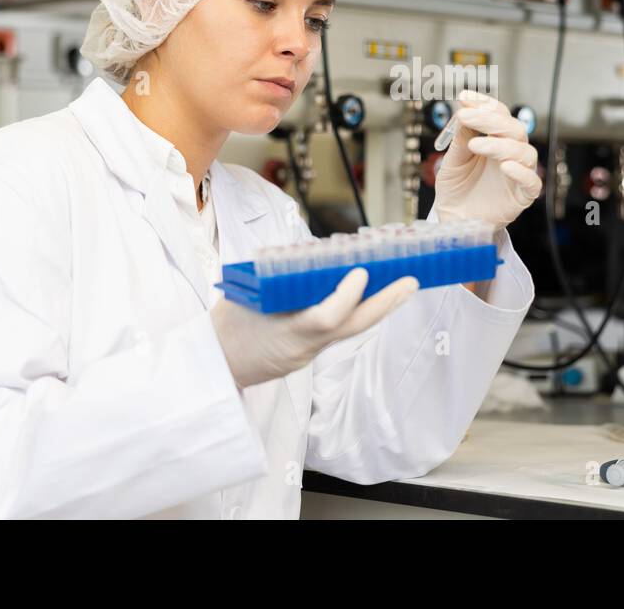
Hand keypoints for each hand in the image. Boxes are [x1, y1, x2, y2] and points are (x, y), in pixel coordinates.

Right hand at [210, 268, 417, 388]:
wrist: (213, 367)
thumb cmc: (224, 328)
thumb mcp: (245, 297)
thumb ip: (278, 279)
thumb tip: (313, 255)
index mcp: (284, 332)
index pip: (326, 318)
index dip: (346, 296)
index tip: (361, 273)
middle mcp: (303, 346)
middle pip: (353, 326)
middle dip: (386, 303)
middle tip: (411, 281)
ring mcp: (308, 353)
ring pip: (351, 328)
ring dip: (379, 306)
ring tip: (403, 284)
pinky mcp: (308, 353)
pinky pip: (338, 330)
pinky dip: (356, 311)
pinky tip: (371, 295)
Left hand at [433, 89, 540, 227]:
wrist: (455, 219)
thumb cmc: (457, 188)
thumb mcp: (453, 160)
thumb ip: (461, 137)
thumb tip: (464, 109)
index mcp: (496, 140)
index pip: (498, 115)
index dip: (484, 104)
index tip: (464, 96)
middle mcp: (510, 153)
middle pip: (513, 129)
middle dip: (490, 119)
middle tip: (466, 116)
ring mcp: (518, 173)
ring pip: (524, 152)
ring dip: (500, 144)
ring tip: (476, 144)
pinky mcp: (522, 196)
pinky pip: (532, 182)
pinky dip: (521, 172)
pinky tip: (504, 166)